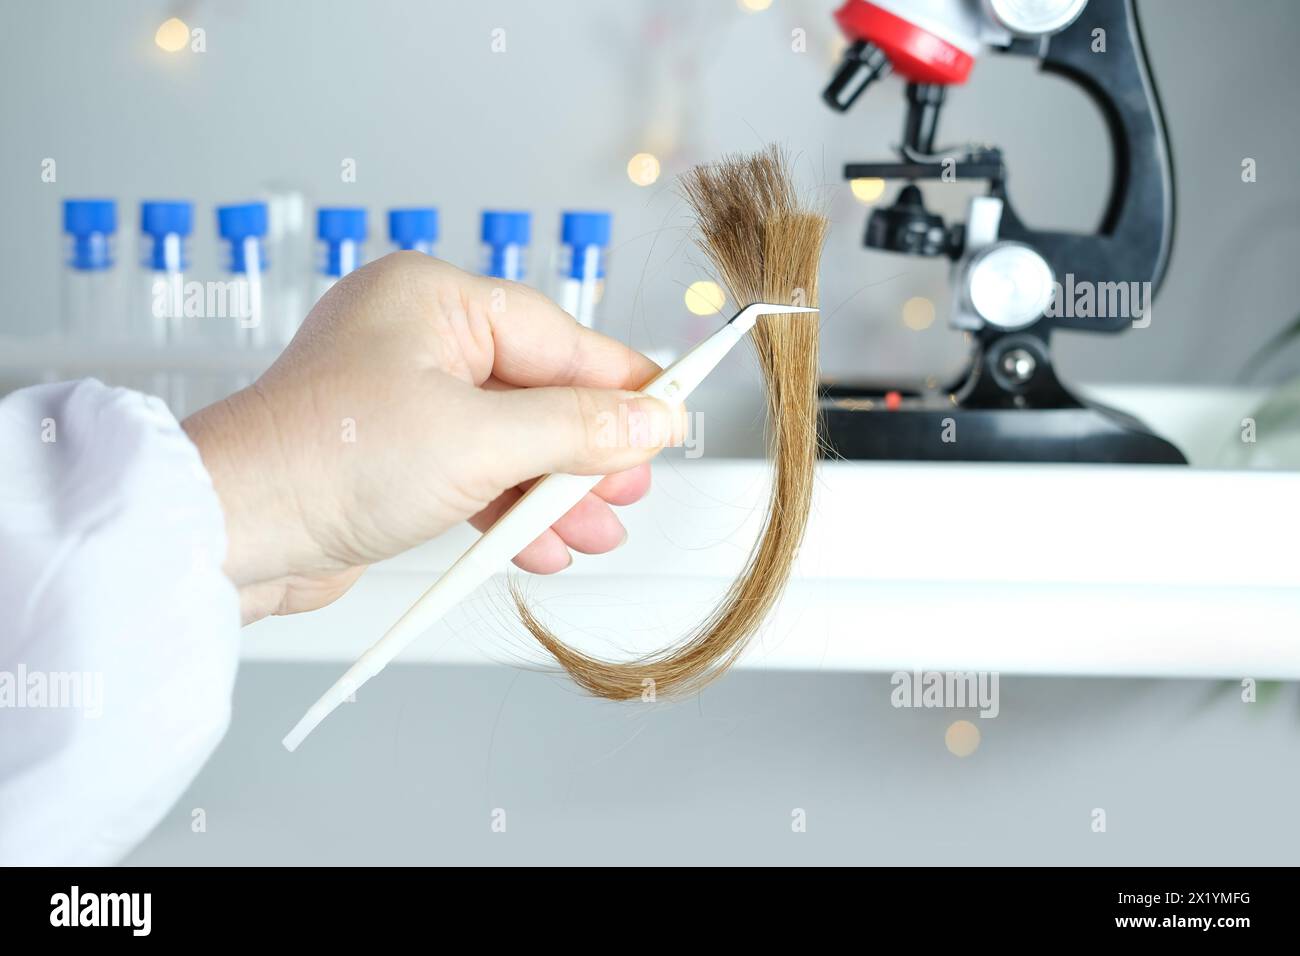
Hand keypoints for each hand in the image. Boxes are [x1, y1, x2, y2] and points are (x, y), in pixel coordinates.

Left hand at [183, 252, 680, 623]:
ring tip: (596, 531)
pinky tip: (542, 547)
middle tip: (631, 487)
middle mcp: (416, 340)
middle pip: (536, 390)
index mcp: (432, 301)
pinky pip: (473, 472)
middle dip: (586, 450)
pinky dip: (508, 509)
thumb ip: (577, 429)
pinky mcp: (392, 454)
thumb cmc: (325, 460)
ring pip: (508, 438)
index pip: (555, 336)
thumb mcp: (480, 441)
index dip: (619, 382)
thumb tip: (649, 421)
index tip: (670, 413)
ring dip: (553, 491)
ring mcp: (402, 398)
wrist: (233, 533)